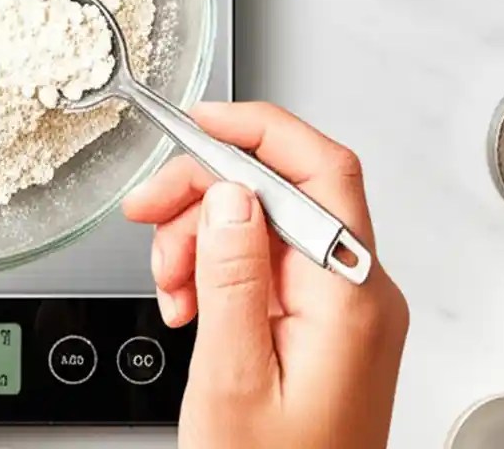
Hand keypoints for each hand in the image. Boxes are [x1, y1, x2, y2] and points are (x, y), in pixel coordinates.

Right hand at [124, 102, 408, 448]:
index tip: (193, 123)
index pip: (317, 173)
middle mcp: (356, 292)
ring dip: (201, 239)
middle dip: (206, 194)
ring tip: (168, 286)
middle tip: (147, 217)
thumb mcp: (231, 379)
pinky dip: (214, 270)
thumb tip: (231, 195)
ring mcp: (340, 307)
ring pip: (264, 225)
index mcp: (348, 298)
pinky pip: (262, 265)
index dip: (252, 132)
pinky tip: (187, 301)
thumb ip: (231, 278)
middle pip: (283, 192)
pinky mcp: (318, 322)